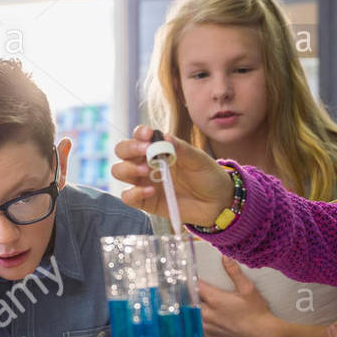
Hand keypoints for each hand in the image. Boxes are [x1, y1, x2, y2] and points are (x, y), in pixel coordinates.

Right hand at [111, 125, 234, 226]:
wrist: (217, 202)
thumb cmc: (208, 176)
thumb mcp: (198, 159)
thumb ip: (180, 149)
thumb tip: (163, 137)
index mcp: (158, 148)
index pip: (139, 136)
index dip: (139, 133)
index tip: (148, 135)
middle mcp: (146, 163)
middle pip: (122, 151)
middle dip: (129, 149)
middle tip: (146, 152)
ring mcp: (144, 182)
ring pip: (119, 172)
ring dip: (128, 169)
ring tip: (147, 171)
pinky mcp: (146, 202)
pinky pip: (128, 197)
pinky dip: (134, 193)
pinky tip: (151, 191)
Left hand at [198, 257, 278, 336]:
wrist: (263, 335)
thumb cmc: (257, 313)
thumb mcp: (248, 289)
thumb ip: (234, 272)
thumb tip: (225, 258)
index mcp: (215, 300)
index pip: (196, 287)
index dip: (191, 280)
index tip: (189, 276)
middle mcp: (208, 314)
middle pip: (190, 302)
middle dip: (190, 295)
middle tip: (191, 290)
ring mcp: (209, 327)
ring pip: (192, 315)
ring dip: (193, 309)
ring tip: (195, 304)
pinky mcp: (211, 336)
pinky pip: (198, 327)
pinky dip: (198, 321)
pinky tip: (203, 318)